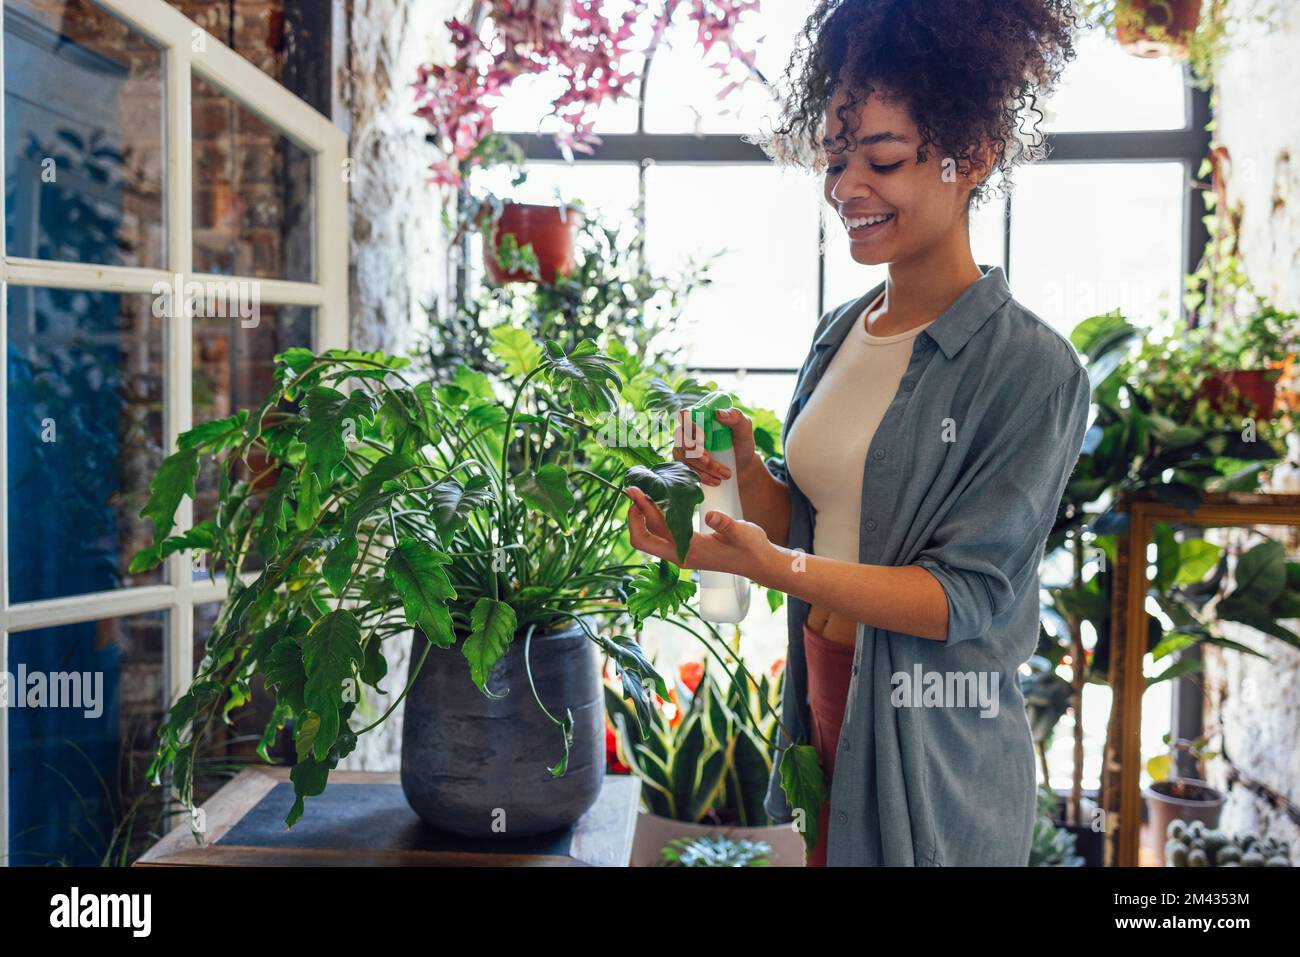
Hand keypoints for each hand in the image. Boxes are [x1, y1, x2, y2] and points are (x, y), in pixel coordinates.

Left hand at [624, 485, 775, 580]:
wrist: (758, 563)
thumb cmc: (751, 548)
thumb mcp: (743, 533)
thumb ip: (726, 524)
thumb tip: (711, 515)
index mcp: (691, 551)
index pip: (659, 529)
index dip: (644, 508)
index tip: (636, 489)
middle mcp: (681, 556)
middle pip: (642, 541)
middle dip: (633, 517)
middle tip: (633, 491)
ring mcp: (681, 555)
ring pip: (649, 539)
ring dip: (640, 518)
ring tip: (641, 493)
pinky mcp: (684, 550)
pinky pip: (659, 536)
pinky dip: (652, 520)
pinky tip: (657, 502)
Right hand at [673, 407, 756, 486]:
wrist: (741, 465)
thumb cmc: (741, 442)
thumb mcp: (743, 428)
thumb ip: (735, 416)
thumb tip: (718, 413)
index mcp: (700, 416)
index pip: (684, 416)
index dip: (690, 427)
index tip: (705, 439)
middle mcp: (687, 431)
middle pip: (682, 440)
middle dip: (696, 454)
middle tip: (710, 461)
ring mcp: (683, 448)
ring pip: (685, 458)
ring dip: (703, 468)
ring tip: (725, 474)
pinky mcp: (685, 463)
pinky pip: (687, 471)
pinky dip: (702, 477)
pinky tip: (716, 481)